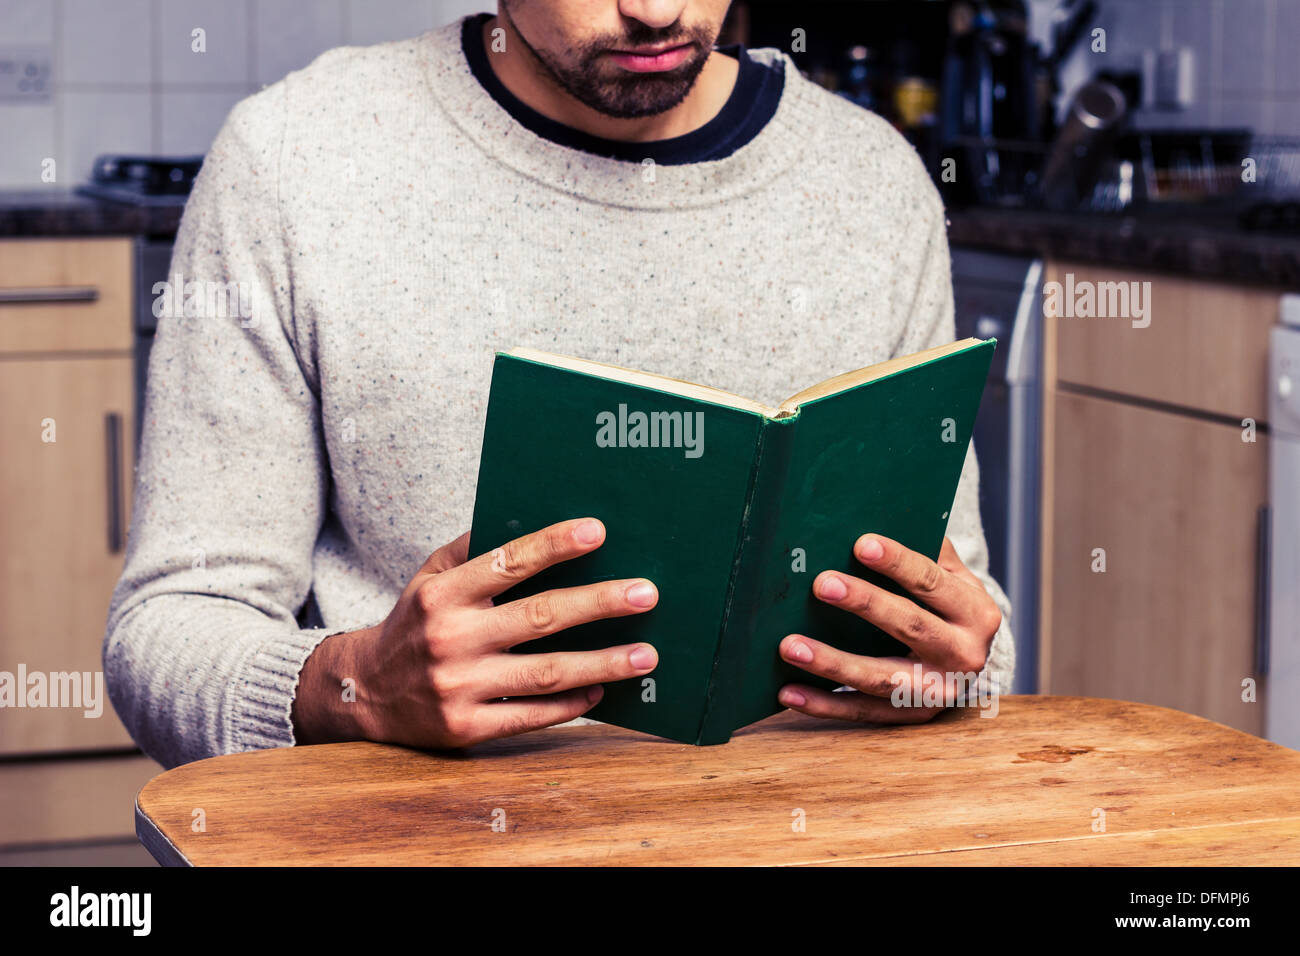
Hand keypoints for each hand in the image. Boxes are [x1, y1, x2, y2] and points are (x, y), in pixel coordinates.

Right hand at [292, 517, 658, 747]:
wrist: (363, 693)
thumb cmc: (414, 625)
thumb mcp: (428, 578)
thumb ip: (471, 548)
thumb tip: (524, 516)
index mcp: (444, 595)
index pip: (507, 563)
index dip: (554, 546)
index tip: (598, 531)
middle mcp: (451, 639)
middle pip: (540, 617)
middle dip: (599, 603)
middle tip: (646, 594)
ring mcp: (459, 687)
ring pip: (546, 673)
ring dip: (603, 663)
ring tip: (646, 654)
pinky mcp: (466, 728)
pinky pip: (531, 716)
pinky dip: (572, 705)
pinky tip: (603, 691)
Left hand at [777, 534, 1000, 723]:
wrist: (970, 661)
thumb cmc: (947, 604)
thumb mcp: (951, 575)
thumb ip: (925, 549)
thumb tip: (877, 515)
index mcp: (975, 612)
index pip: (932, 582)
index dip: (897, 562)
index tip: (860, 543)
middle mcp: (964, 655)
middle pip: (909, 626)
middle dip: (865, 604)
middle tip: (822, 584)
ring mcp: (938, 692)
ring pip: (879, 678)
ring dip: (832, 663)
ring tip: (790, 645)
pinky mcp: (911, 718)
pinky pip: (862, 713)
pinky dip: (823, 705)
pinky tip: (787, 692)